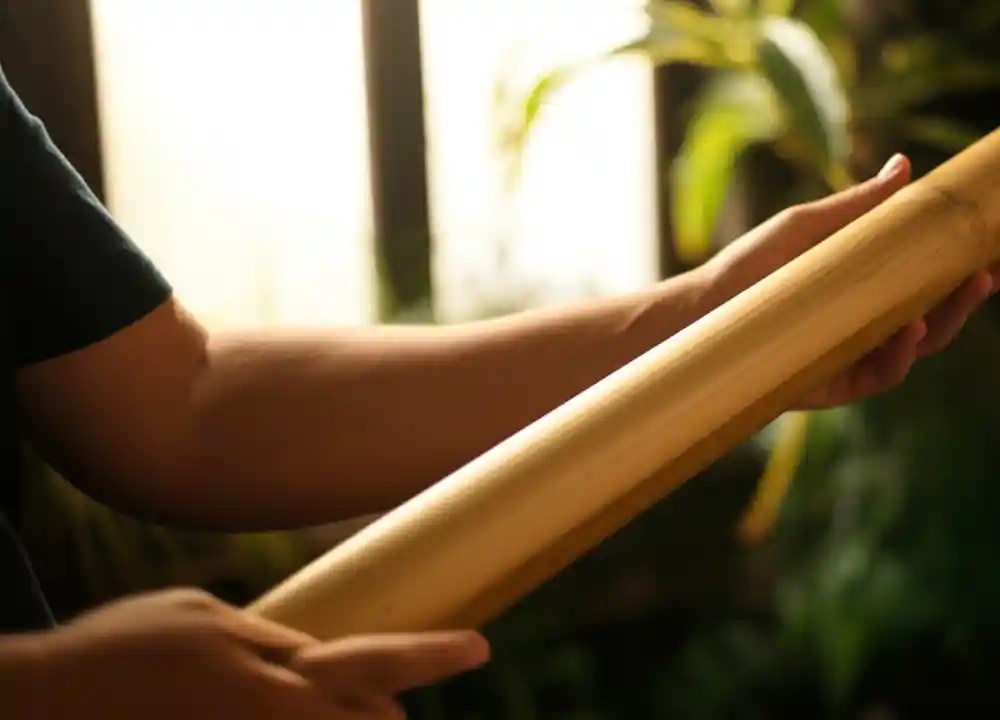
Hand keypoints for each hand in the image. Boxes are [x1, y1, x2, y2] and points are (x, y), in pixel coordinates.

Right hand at [7, 588, 487, 719]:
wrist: (40, 709)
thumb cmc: (121, 649)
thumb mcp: (204, 616)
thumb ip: (273, 641)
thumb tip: (320, 656)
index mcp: (272, 676)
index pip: (377, 660)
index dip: (435, 655)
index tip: (480, 646)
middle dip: (384, 709)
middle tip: (374, 691)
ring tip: (305, 702)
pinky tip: (267, 712)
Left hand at [696, 153, 999, 406]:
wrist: (700, 314)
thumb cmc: (752, 268)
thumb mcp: (805, 228)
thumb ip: (857, 207)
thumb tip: (905, 166)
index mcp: (880, 283)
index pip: (945, 268)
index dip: (986, 251)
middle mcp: (880, 321)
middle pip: (950, 304)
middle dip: (988, 277)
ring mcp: (863, 354)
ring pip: (928, 341)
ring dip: (955, 313)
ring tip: (974, 281)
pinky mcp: (839, 384)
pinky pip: (884, 373)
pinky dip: (902, 351)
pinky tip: (913, 326)